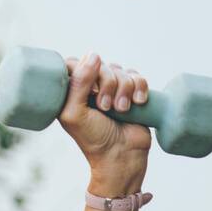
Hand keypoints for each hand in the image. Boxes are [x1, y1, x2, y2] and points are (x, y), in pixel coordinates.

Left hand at [58, 54, 151, 192]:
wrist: (121, 155)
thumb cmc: (93, 139)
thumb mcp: (75, 114)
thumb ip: (78, 83)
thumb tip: (93, 55)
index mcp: (71, 92)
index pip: (73, 63)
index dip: (83, 70)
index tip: (89, 89)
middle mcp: (91, 88)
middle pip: (100, 64)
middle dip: (107, 84)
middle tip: (105, 107)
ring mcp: (112, 89)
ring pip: (120, 70)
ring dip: (124, 89)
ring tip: (121, 110)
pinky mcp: (132, 93)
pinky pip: (138, 76)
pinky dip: (140, 88)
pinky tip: (138, 103)